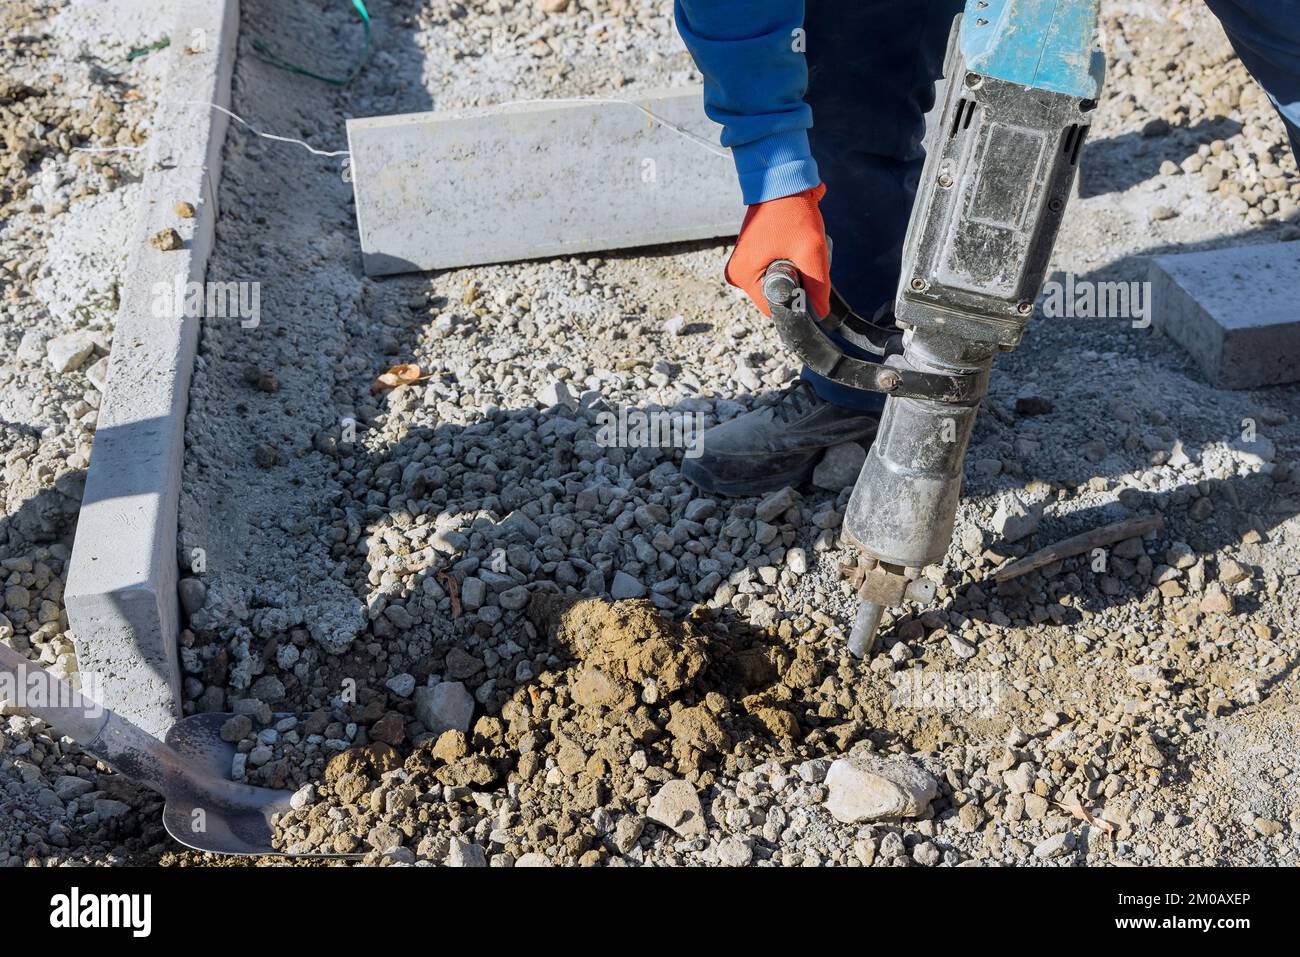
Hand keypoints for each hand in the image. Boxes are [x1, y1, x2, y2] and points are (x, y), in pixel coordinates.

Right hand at [725, 182, 829, 317]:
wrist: (781, 180)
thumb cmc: (792, 211)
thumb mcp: (810, 251)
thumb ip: (817, 285)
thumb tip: (821, 313)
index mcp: (743, 276)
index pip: (774, 309)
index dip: (796, 302)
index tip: (810, 285)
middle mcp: (738, 274)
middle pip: (775, 297)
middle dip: (795, 284)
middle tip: (805, 259)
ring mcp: (744, 264)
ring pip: (776, 284)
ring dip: (793, 273)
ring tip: (799, 248)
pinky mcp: (751, 256)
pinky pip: (773, 271)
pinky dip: (788, 263)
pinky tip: (794, 245)